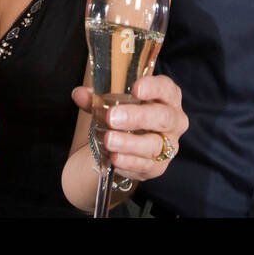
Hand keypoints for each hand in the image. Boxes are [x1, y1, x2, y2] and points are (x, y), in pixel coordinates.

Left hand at [73, 74, 188, 180]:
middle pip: (163, 117)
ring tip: (108, 140)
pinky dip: (129, 162)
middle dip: (137, 117)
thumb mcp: (113, 104)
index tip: (136, 88)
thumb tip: (79, 94)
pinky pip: (146, 165)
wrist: (129, 144)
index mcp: (167, 97)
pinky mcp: (158, 166)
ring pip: (154, 144)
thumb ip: (96, 99)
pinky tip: (114, 158)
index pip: (166, 88)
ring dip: (130, 143)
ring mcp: (169, 145)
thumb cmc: (127, 115)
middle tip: (112, 117)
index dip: (153, 87)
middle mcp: (174, 120)